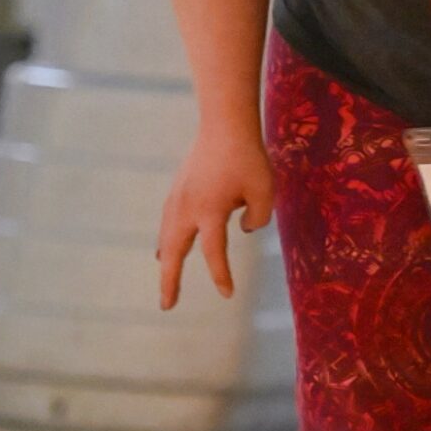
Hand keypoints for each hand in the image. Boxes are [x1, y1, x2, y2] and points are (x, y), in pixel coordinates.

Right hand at [157, 125, 275, 310]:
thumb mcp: (264, 190)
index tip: (228, 294)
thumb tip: (244, 229)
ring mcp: (178, 198)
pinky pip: (168, 223)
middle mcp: (187, 208)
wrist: (224, 125)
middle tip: (167, 306)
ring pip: (167, 238)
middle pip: (174, 252)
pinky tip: (166, 249)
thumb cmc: (248, 157)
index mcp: (209, 210)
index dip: (220, 275)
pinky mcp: (178, 190)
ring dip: (167, 262)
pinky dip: (166, 241)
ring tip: (167, 283)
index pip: (213, 252)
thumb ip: (258, 218)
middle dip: (170, 281)